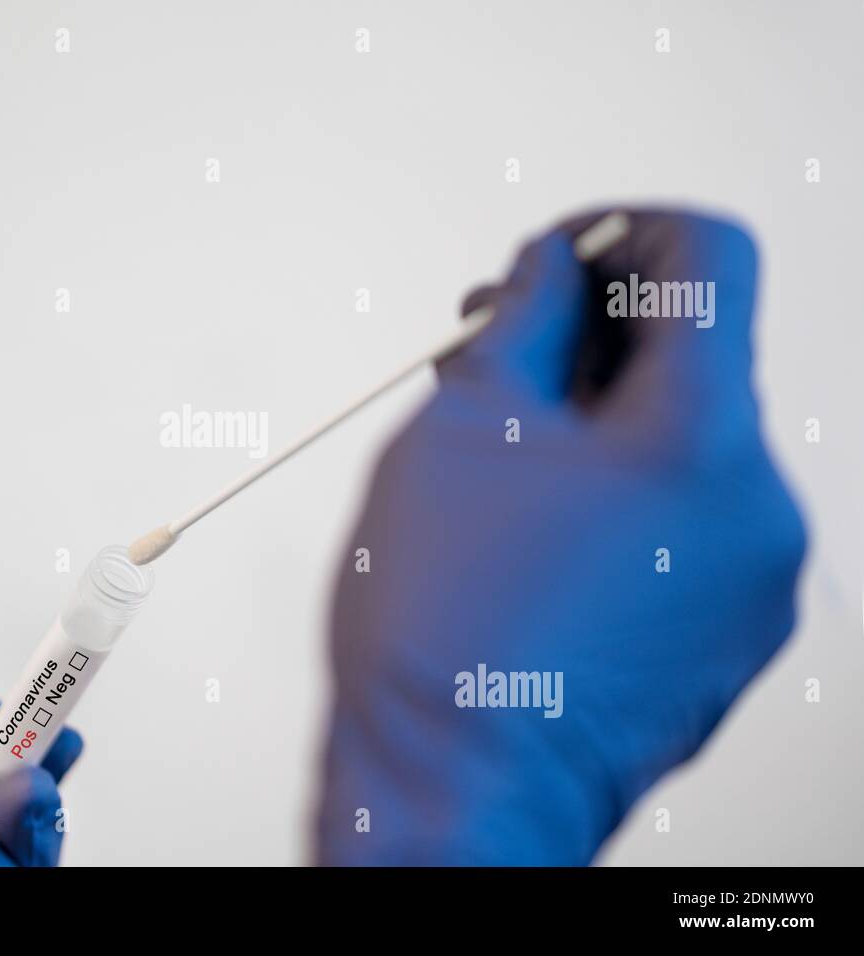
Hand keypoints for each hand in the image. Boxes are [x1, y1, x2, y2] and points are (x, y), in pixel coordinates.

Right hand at [318, 209, 805, 864]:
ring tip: (496, 447)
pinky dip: (618, 492)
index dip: (619, 230)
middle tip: (492, 345)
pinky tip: (531, 520)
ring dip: (596, 416)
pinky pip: (684, 521)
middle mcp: (760, 509)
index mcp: (703, 441)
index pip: (708, 255)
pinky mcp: (728, 634)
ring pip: (684, 443)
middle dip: (591, 330)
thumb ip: (523, 318)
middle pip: (695, 355)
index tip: (549, 259)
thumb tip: (551, 267)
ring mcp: (753, 582)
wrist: (454, 794)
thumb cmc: (442, 627)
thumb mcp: (461, 431)